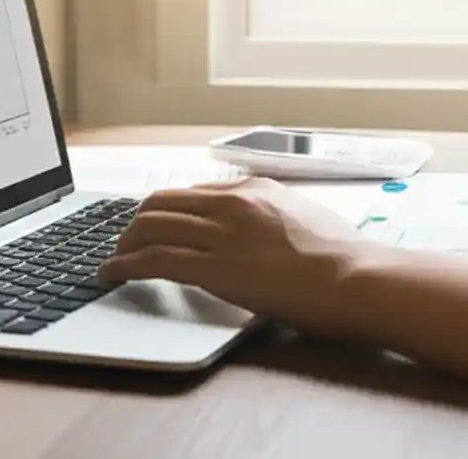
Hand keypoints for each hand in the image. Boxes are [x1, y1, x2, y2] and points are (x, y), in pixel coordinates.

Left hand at [99, 178, 372, 335]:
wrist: (355, 279)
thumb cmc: (344, 258)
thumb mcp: (307, 216)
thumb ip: (276, 216)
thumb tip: (263, 229)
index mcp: (255, 189)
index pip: (194, 192)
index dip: (169, 212)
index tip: (159, 227)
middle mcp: (232, 203)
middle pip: (161, 202)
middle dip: (137, 222)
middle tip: (128, 242)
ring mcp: (221, 233)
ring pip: (150, 226)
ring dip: (125, 245)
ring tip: (115, 260)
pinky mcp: (213, 268)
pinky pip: (153, 260)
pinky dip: (124, 267)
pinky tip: (112, 275)